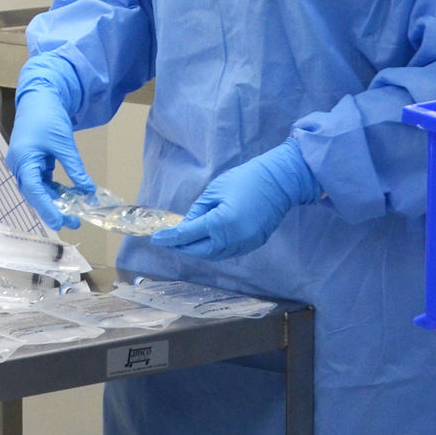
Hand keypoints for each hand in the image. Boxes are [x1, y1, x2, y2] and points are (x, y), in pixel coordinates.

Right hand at [8, 60, 93, 231]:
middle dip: (53, 209)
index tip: (60, 222)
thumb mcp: (64, 143)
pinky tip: (69, 196)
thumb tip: (88, 190)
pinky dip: (54, 189)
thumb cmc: (48, 116)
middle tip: (72, 223)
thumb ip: (75, 169)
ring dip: (54, 201)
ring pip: (38, 189)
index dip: (47, 208)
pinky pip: (42, 181)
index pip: (34, 190)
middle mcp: (20, 165)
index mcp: (23, 160)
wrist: (40, 96)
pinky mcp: (32, 161)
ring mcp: (25, 164)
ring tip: (74, 213)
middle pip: (34, 194)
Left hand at [153, 142, 319, 260]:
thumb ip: (199, 210)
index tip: (156, 239)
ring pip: (214, 255)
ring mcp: (245, 244)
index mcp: (221, 223)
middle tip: (168, 241)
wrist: (280, 181)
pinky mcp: (253, 245)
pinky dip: (213, 250)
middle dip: (182, 247)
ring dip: (197, 250)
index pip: (188, 235)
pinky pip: (227, 252)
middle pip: (200, 251)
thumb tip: (186, 226)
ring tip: (184, 242)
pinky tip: (205, 242)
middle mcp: (233, 239)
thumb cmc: (246, 179)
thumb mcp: (215, 190)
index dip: (170, 238)